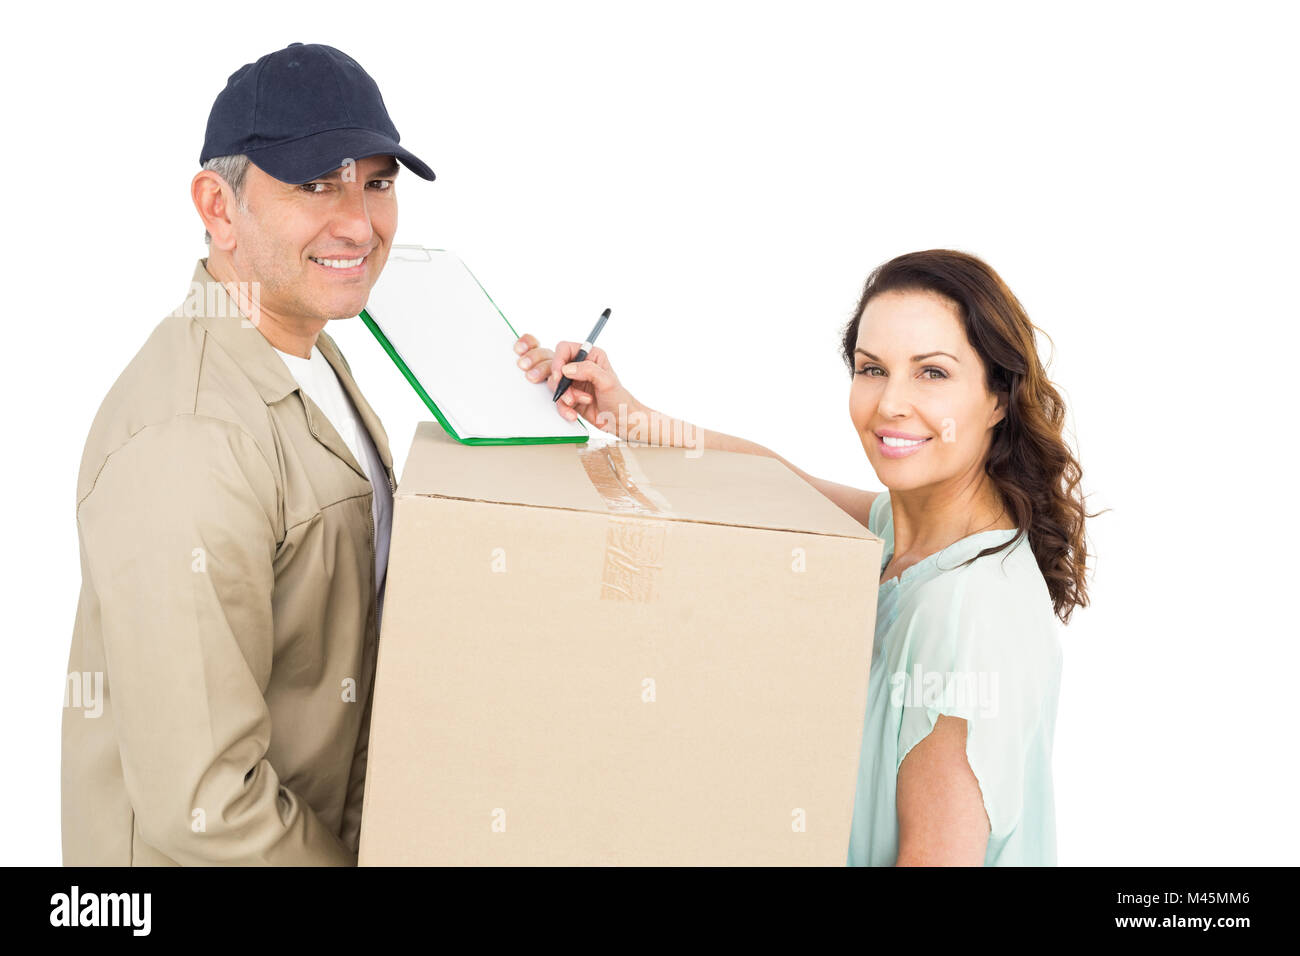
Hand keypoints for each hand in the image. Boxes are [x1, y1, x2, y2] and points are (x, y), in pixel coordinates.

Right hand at [512, 334, 643, 437]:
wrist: (619, 420)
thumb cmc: (619, 399)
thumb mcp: (607, 382)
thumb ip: (588, 370)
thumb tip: (567, 369)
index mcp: (590, 355)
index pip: (565, 349)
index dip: (558, 361)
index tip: (559, 375)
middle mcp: (580, 367)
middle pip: (555, 367)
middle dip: (559, 383)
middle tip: (566, 394)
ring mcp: (573, 382)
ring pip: (555, 385)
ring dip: (565, 397)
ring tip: (578, 402)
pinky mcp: (570, 397)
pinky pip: (558, 400)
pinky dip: (564, 408)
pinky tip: (573, 413)